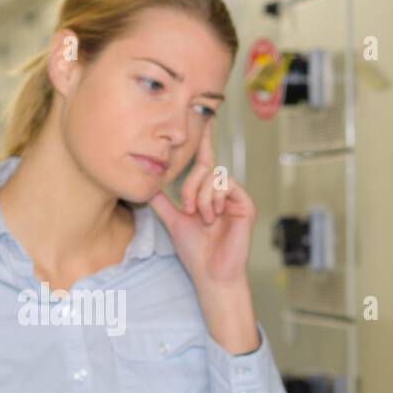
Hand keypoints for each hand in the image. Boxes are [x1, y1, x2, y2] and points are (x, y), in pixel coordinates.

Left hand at [148, 120, 256, 288]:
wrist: (210, 274)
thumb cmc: (195, 252)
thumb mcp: (173, 221)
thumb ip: (162, 202)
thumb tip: (146, 186)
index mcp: (206, 193)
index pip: (205, 162)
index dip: (204, 140)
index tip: (204, 118)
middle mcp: (222, 192)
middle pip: (205, 167)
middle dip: (190, 185)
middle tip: (186, 207)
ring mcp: (234, 197)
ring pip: (214, 176)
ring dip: (200, 196)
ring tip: (201, 217)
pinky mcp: (245, 204)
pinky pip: (227, 184)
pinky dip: (214, 198)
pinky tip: (212, 215)